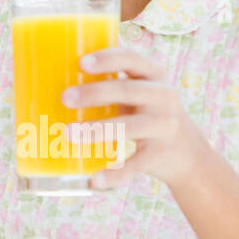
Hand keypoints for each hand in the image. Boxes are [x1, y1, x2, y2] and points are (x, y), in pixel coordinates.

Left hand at [61, 46, 210, 188]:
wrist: (186, 151)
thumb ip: (110, 81)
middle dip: (94, 93)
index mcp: (153, 74)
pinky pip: (135, 164)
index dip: (107, 59)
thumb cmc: (146, 111)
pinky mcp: (160, 154)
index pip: (131, 59)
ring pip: (128, 127)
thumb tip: (51, 74)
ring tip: (69, 135)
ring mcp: (163, 126)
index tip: (82, 62)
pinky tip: (95, 179)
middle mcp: (162, 97)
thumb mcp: (138, 90)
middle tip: (65, 98)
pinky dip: (115, 173)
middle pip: (127, 91)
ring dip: (97, 130)